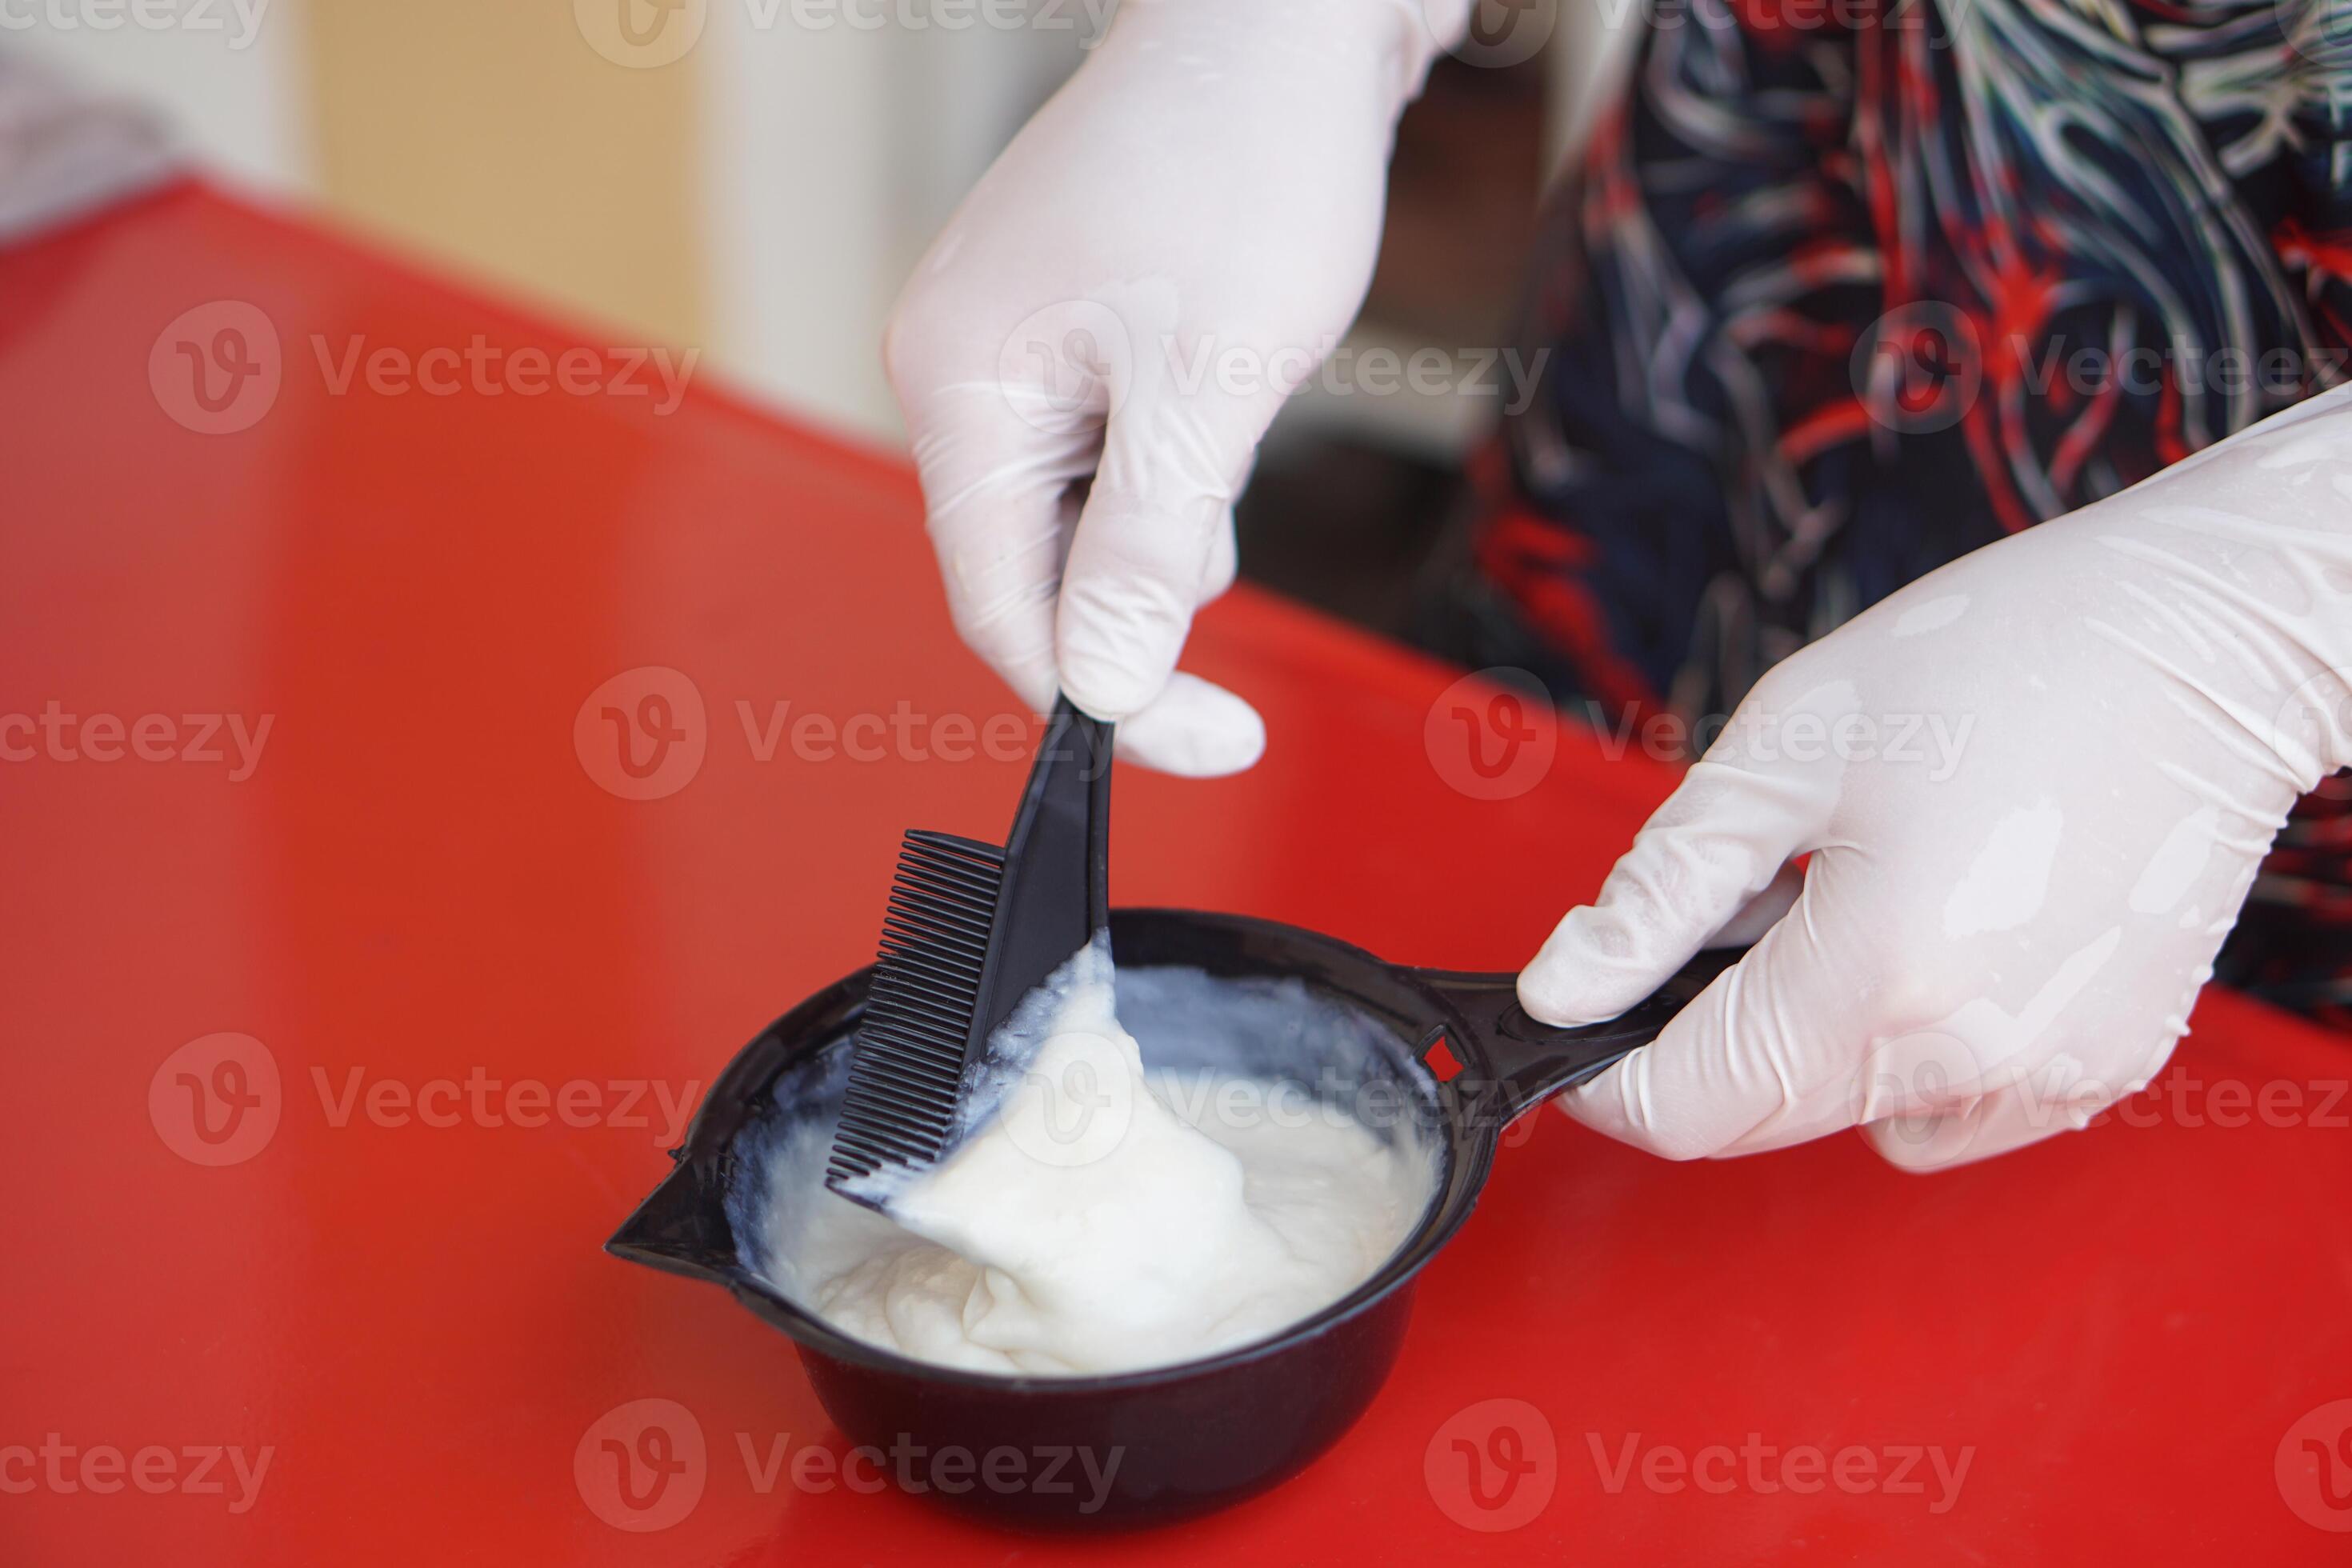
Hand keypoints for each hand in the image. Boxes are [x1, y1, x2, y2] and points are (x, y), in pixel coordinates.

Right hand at [883, 0, 1462, 774]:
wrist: (1288, 13)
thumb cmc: (1247, 165)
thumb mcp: (1209, 384)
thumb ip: (1148, 549)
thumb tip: (1107, 687)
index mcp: (958, 388)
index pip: (999, 609)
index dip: (1104, 698)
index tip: (1220, 740)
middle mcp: (957, 369)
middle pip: (1028, 567)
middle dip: (1138, 598)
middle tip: (1241, 547)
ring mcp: (1008, 343)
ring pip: (1077, 512)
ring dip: (1169, 520)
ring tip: (1236, 403)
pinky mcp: (1066, 324)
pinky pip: (1104, 446)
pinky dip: (1171, 459)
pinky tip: (1222, 385)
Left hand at [1519, 388, 2351, 1168]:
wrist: (2206, 641)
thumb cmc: (2006, 659)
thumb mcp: (1784, 751)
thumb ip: (1657, 891)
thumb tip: (1563, 986)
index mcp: (1876, 979)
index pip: (1686, 1108)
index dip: (1606, 1076)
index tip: (1581, 1017)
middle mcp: (1970, 1058)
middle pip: (1762, 1119)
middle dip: (1707, 1035)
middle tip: (1742, 901)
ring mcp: (2048, 1075)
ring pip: (1851, 1115)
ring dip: (1808, 1041)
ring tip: (1853, 899)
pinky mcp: (2101, 1068)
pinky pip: (1950, 1103)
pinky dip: (1909, 1045)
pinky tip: (1939, 930)